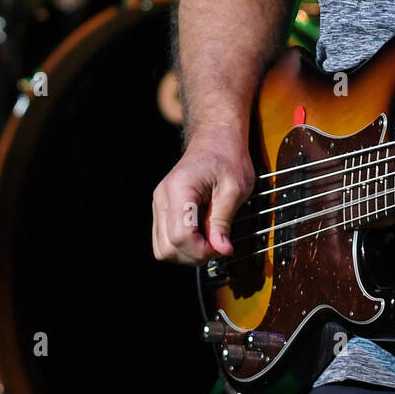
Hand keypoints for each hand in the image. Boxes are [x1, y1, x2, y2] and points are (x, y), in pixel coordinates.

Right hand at [152, 130, 255, 265]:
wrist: (216, 138)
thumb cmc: (228, 157)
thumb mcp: (235, 188)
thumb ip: (224, 220)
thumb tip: (222, 250)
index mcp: (179, 189)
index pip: (180, 237)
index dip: (202, 250)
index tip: (223, 247)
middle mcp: (162, 198)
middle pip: (167, 248)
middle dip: (194, 255)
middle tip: (219, 246)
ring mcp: (159, 204)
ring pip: (162, 248)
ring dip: (187, 254)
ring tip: (211, 241)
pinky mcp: (162, 209)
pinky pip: (164, 239)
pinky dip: (182, 246)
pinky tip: (202, 236)